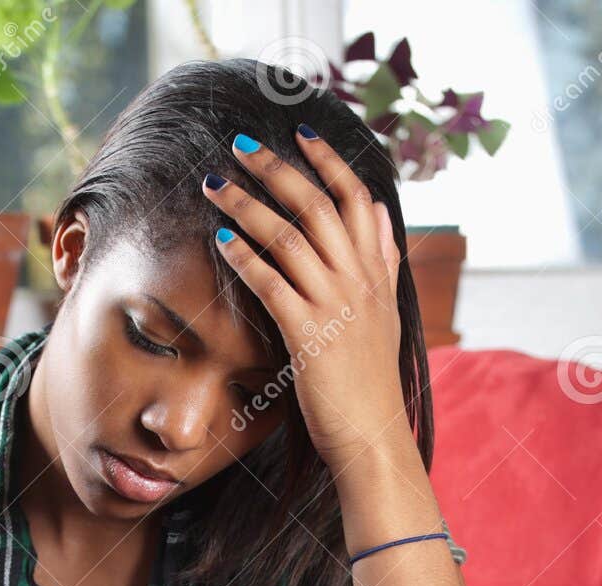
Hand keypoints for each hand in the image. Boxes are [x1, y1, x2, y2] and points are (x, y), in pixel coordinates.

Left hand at [203, 127, 408, 475]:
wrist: (373, 438)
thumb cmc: (370, 384)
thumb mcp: (386, 314)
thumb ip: (383, 260)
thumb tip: (380, 211)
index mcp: (376, 273)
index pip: (355, 197)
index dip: (327, 161)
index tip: (301, 132)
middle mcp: (359, 281)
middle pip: (316, 205)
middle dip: (276, 168)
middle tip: (240, 145)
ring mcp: (336, 306)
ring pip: (289, 237)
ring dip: (247, 204)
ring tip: (214, 184)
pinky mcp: (310, 336)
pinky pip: (273, 284)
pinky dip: (245, 257)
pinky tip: (221, 241)